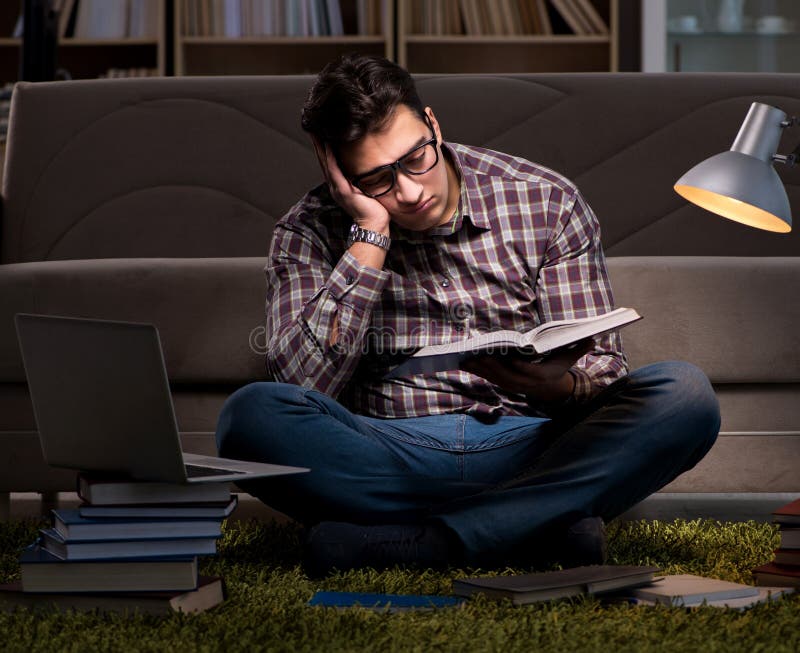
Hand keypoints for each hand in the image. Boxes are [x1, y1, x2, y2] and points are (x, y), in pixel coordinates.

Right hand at [311, 137, 389, 232]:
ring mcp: (338, 189)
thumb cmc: (373, 209)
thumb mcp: (364, 189)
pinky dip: (331, 159)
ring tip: (317, 133)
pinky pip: (336, 172)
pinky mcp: (344, 191)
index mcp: (339, 185)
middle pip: (323, 161)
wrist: (374, 225)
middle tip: (313, 128)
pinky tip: (329, 147)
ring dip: (321, 148)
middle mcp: (335, 186)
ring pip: (326, 164)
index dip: (323, 148)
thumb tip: (367, 165)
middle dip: (318, 145)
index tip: (320, 134)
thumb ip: (361, 178)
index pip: (328, 163)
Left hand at [460, 337, 594, 402]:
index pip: (528, 372)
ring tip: (465, 359)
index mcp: (540, 376)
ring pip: (494, 378)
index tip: (509, 359)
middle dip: (491, 367)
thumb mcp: (569, 357)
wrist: (549, 388)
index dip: (518, 367)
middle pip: (505, 376)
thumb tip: (593, 339)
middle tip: (478, 355)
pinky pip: (488, 377)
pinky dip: (476, 371)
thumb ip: (579, 348)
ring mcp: (512, 384)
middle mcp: (524, 383)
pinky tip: (464, 362)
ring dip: (479, 369)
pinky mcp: (503, 383)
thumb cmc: (558, 367)